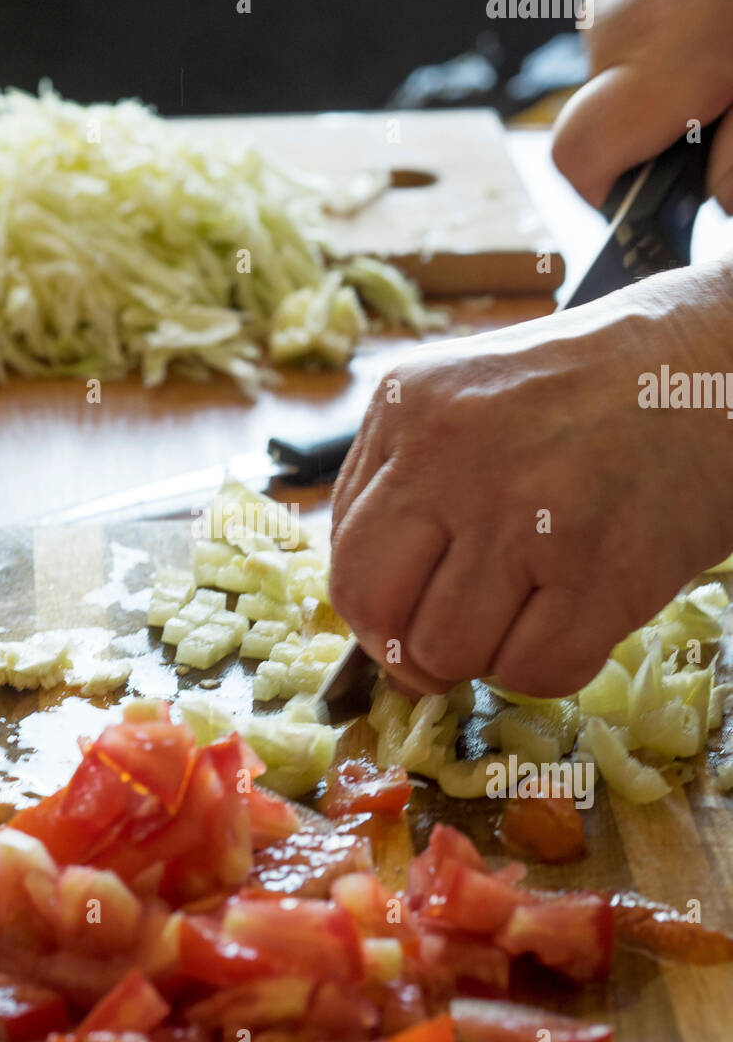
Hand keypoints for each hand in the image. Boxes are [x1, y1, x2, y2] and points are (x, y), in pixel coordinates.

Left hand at [329, 260, 732, 698]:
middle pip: (379, 618)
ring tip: (535, 601)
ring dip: (490, 653)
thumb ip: (398, 485)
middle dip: (415, 649)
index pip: (345, 561)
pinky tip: (579, 613)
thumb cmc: (584, 395)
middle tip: (462, 633)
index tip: (412, 622)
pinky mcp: (602, 568)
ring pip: (452, 654)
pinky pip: (534, 673)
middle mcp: (454, 458)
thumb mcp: (462, 398)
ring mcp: (527, 514)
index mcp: (408, 411)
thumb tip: (368, 612)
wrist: (715, 368)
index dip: (377, 615)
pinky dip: (551, 666)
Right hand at [552, 0, 732, 209]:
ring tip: (724, 73)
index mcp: (654, 66)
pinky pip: (636, 37)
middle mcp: (618, 32)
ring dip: (666, 94)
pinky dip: (672, 52)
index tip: (648, 206)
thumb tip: (716, 200)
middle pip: (598, 123)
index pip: (578, 160)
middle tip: (710, 134)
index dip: (606, 197)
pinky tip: (718, 33)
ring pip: (620, 79)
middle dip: (647, 144)